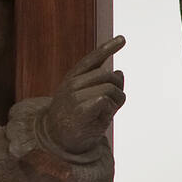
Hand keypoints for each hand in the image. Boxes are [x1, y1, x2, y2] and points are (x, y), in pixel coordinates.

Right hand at [42, 36, 125, 154]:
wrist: (58, 142)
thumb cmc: (77, 119)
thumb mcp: (91, 99)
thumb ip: (106, 85)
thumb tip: (120, 72)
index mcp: (73, 78)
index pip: (92, 59)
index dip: (108, 48)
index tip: (123, 39)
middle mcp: (72, 83)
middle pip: (109, 76)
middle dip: (118, 90)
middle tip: (112, 106)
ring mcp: (74, 96)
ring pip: (110, 88)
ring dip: (116, 102)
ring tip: (106, 114)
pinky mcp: (79, 109)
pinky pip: (104, 99)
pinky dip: (110, 108)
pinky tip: (103, 117)